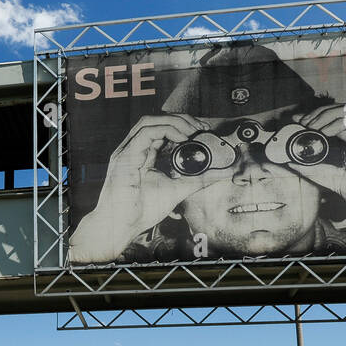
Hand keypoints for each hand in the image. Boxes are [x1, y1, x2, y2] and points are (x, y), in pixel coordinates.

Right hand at [69, 114, 217, 261]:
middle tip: (201, 127)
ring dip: (175, 121)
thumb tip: (224, 173)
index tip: (202, 130)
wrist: (121, 226)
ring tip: (193, 131)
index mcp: (142, 155)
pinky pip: (146, 132)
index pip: (162, 129)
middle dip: (181, 119)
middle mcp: (133, 149)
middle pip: (156, 119)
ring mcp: (127, 151)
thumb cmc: (140, 211)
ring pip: (150, 121)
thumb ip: (199, 180)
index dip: (183, 124)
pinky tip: (182, 138)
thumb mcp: (178, 190)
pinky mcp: (125, 156)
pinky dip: (166, 130)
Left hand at [287, 103, 345, 228]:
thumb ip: (318, 171)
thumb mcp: (339, 182)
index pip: (342, 119)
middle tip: (302, 121)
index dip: (319, 116)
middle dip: (322, 112)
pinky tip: (326, 132)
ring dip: (331, 114)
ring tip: (312, 126)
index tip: (298, 121)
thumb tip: (293, 163)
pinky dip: (343, 123)